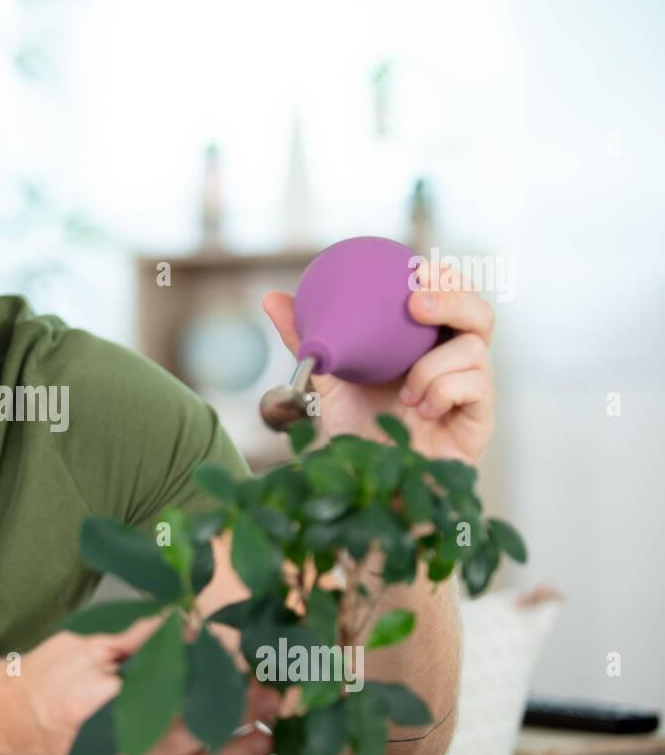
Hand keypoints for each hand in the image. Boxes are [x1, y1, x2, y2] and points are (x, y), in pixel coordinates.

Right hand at [14, 616, 275, 754]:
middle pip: (188, 747)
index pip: (171, 701)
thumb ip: (144, 632)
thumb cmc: (47, 678)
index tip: (251, 673)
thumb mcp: (88, 640)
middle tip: (272, 704)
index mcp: (92, 708)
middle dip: (238, 724)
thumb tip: (195, 627)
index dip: (218, 688)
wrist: (5, 726)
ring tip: (262, 739)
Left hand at [262, 261, 495, 465]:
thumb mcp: (330, 381)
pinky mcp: (481, 420)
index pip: (450, 299)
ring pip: (476, 349)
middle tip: (416, 300)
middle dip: (454, 298)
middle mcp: (455, 363)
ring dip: (433, 365)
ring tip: (404, 391)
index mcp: (427, 346)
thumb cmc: (358, 433)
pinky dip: (442, 391)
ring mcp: (474, 391)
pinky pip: (477, 386)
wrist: (370, 488)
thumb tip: (272, 298)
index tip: (413, 265)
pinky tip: (419, 410)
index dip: (444, 277)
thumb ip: (308, 341)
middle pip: (480, 313)